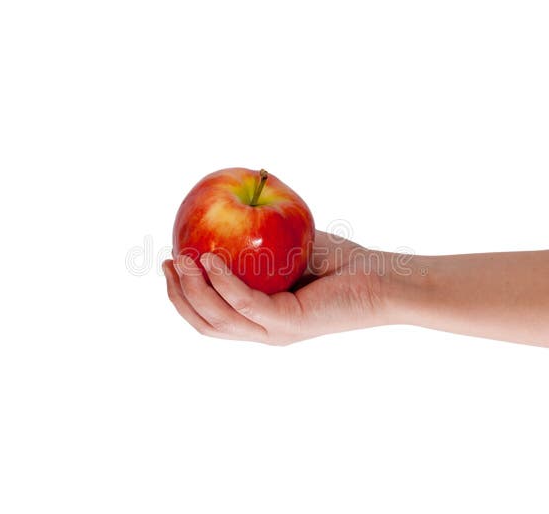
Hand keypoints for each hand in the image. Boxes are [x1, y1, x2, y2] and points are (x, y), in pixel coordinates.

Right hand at [163, 230, 395, 344]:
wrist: (382, 278)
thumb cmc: (341, 262)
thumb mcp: (287, 246)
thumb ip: (257, 241)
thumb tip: (224, 217)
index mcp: (260, 319)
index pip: (211, 317)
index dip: (183, 295)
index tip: (168, 262)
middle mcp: (264, 330)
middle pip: (206, 324)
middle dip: (178, 296)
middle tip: (166, 263)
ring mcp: (275, 331)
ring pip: (218, 319)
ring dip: (193, 290)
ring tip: (180, 259)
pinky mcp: (289, 323)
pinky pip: (245, 304)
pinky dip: (222, 282)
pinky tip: (211, 259)